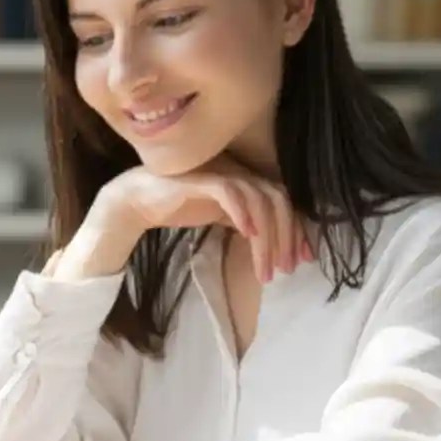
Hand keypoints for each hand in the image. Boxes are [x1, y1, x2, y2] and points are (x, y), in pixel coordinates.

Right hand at [95, 158, 313, 282]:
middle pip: (277, 200)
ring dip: (267, 238)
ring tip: (264, 270)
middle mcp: (239, 171)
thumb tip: (275, 244)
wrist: (138, 199)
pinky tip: (246, 234)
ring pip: (259, 200)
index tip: (302, 259)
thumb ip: (247, 222)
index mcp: (247, 178)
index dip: (296, 229)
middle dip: (286, 238)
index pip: (283, 200)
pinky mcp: (201, 178)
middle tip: (284, 269)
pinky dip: (242, 212)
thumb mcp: (222, 215)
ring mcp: (220, 172)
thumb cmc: (180, 206)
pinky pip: (230, 192)